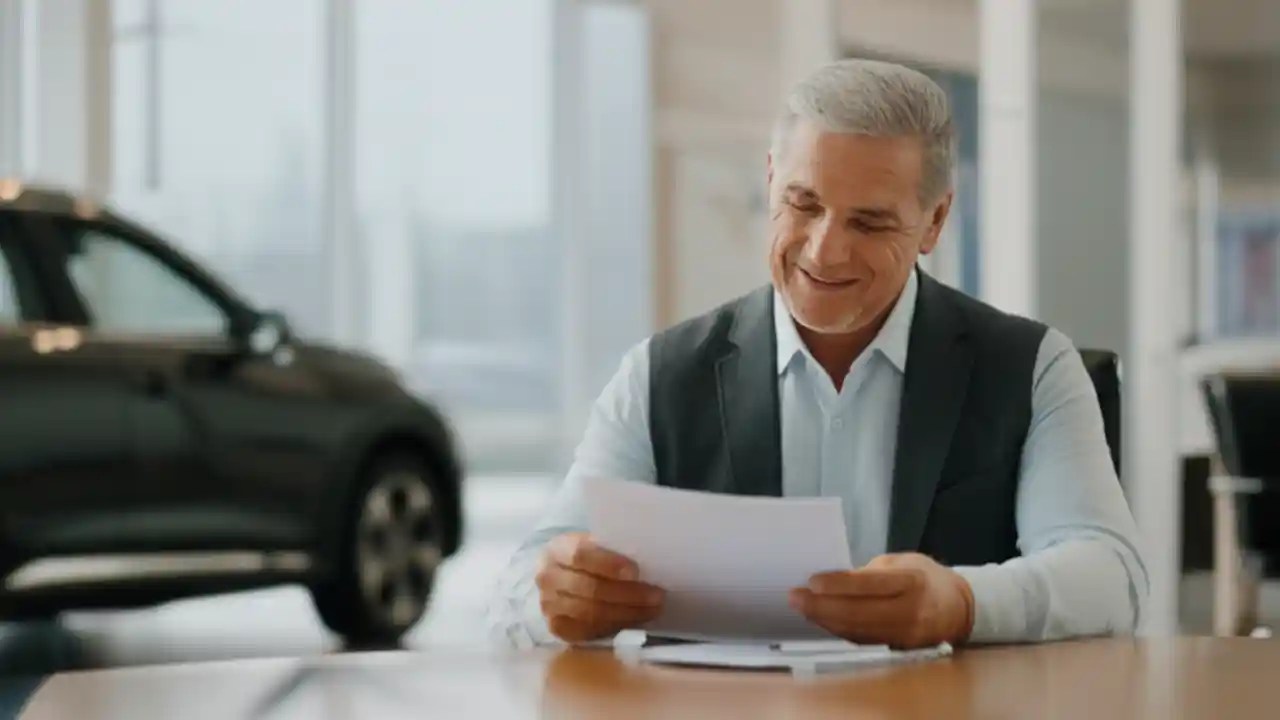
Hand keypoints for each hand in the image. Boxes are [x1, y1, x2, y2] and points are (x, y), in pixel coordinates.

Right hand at [535, 532, 665, 642]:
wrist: (560, 577)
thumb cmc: (587, 557)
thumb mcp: (595, 544)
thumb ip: (613, 549)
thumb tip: (649, 562)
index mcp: (557, 549)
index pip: (580, 555)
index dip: (609, 564)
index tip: (636, 571)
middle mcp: (547, 577)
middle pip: (590, 589)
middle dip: (628, 594)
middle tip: (657, 596)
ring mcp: (549, 605)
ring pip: (591, 613)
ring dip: (627, 613)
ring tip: (653, 609)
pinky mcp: (557, 627)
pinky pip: (589, 630)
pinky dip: (615, 626)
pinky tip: (635, 620)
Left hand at [789, 552, 974, 648]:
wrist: (958, 608)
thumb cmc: (925, 577)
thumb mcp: (901, 563)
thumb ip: (869, 573)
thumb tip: (831, 582)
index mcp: (912, 582)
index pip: (869, 585)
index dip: (838, 585)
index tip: (811, 582)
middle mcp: (910, 612)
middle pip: (858, 613)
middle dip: (822, 607)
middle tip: (794, 598)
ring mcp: (905, 636)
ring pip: (857, 631)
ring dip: (825, 621)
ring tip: (802, 609)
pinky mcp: (899, 650)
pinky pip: (863, 641)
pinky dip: (839, 631)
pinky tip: (822, 621)